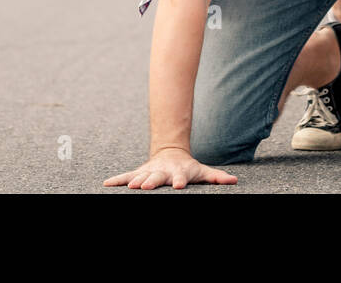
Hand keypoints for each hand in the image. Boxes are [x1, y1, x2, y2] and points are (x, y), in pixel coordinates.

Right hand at [104, 147, 237, 189]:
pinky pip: (126, 176)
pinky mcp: (139, 173)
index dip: (180, 181)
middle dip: (151, 182)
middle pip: (157, 177)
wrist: (170, 153)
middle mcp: (163, 171)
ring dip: (133, 181)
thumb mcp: (202, 171)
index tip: (178, 186)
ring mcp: (150, 171)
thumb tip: (234, 180)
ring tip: (128, 186)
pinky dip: (116, 179)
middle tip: (145, 187)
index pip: (180, 177)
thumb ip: (217, 177)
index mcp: (179, 172)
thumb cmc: (188, 168)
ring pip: (140, 176)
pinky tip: (106, 184)